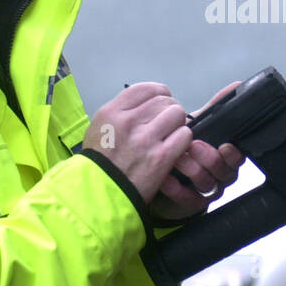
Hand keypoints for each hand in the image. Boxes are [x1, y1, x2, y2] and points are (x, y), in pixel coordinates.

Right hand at [82, 83, 192, 204]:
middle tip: (167, 126)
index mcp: (112, 112)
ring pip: (178, 114)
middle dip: (170, 111)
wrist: (100, 196)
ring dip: (178, 125)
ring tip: (170, 137)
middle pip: (165, 100)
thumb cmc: (100, 163)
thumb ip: (121, 112)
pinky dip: (183, 141)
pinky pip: (185, 135)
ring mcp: (146, 138)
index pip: (146, 89)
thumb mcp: (99, 129)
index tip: (161, 105)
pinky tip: (174, 150)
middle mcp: (129, 121)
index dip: (160, 94)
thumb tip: (147, 103)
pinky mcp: (162, 157)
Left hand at [152, 82, 244, 220]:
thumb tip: (237, 85)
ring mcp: (206, 191)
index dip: (233, 153)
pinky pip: (190, 201)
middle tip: (192, 146)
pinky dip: (177, 190)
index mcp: (225, 156)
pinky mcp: (190, 204)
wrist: (160, 176)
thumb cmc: (183, 147)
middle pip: (226, 172)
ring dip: (193, 171)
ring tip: (175, 159)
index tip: (223, 145)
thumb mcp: (198, 126)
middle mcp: (219, 174)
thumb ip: (215, 109)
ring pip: (209, 186)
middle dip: (210, 159)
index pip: (238, 156)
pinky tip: (165, 179)